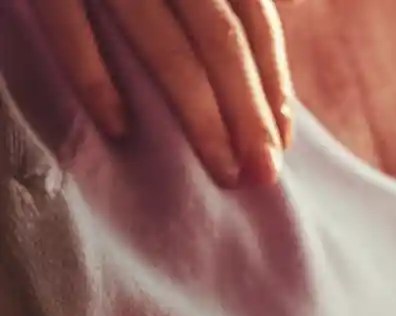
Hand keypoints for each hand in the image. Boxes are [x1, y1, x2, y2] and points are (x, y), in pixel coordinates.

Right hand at [32, 0, 295, 185]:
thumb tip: (269, 56)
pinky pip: (69, 24)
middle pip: (220, 40)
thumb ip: (219, 3)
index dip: (272, 84)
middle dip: (247, 112)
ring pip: (164, 43)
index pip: (254, 22)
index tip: (280, 144)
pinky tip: (119, 128)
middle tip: (263, 173)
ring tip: (222, 169)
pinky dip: (94, 77)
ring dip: (199, 113)